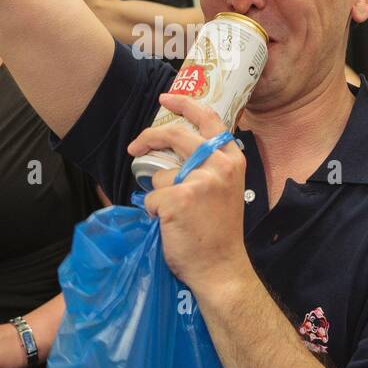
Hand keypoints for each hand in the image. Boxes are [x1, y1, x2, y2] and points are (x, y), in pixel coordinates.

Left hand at [128, 94, 254, 300]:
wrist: (220, 268)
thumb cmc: (218, 232)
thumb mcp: (224, 188)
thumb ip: (207, 165)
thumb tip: (173, 148)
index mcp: (232, 159)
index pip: (208, 118)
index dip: (184, 104)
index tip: (165, 98)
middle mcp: (219, 164)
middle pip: (174, 135)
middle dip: (148, 138)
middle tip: (135, 148)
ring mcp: (199, 180)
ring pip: (159, 174)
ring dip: (158, 193)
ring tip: (175, 215)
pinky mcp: (178, 198)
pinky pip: (151, 197)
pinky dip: (153, 213)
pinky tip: (172, 227)